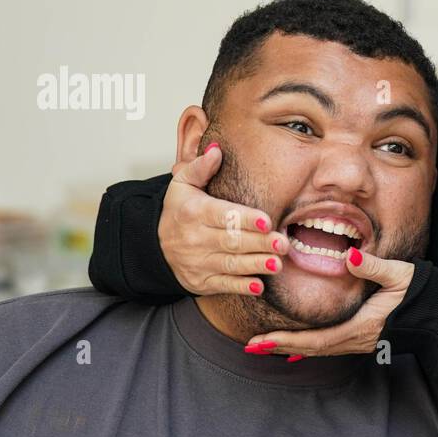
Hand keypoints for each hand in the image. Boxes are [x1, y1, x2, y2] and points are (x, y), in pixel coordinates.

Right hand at [160, 143, 290, 295]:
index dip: (245, 219)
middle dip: (259, 243)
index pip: (222, 215)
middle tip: (283, 243)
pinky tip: (259, 285)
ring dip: (255, 265)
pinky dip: (242, 287)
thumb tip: (216, 150)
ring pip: (231, 265)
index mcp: (194, 212)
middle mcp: (195, 238)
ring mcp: (198, 262)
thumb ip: (200, 167)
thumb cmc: (179, 211)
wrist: (154, 246)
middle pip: (232, 241)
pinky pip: (224, 285)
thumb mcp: (182, 185)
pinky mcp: (202, 281)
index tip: (266, 221)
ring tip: (277, 263)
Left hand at [246, 248, 415, 357]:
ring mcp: (360, 342)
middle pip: (312, 349)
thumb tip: (350, 257)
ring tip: (266, 345)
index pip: (318, 339)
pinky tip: (296, 348)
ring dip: (292, 348)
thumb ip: (373, 267)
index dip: (288, 340)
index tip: (263, 339)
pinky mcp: (363, 339)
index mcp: (363, 326)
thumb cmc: (421, 293)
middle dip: (281, 347)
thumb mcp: (400, 275)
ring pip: (319, 350)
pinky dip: (308, 347)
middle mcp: (358, 340)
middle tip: (252, 347)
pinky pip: (329, 347)